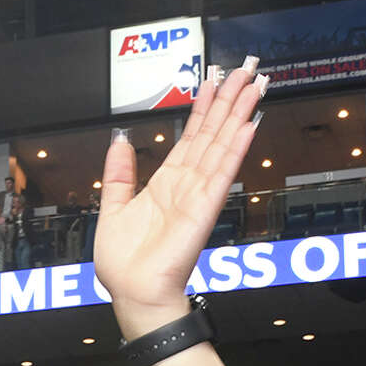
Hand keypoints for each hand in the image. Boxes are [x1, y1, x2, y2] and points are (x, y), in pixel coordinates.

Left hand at [95, 58, 264, 339]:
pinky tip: (248, 126)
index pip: (190, 138)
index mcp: (166, 184)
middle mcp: (186, 186)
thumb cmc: (125, 264)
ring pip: (221, 146)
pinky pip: (222, 173)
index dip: (202, 109)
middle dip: (228, 101)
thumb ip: (119, 174)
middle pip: (212, 134)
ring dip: (237, 115)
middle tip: (245, 71)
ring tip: (253, 86)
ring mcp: (198, 196)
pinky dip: (235, 149)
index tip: (213, 82)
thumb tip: (120, 141)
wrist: (133, 293)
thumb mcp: (112, 207)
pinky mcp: (204, 210)